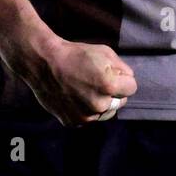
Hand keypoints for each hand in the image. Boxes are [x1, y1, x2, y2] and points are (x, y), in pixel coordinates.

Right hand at [23, 39, 138, 126]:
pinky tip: (76, 96)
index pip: (131, 88)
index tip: (112, 73)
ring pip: (104, 112)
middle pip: (119, 102)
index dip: (123, 79)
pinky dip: (85, 109)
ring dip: (100, 103)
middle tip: (96, 80)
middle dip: (113, 92)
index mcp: (109, 86)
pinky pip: (89, 118)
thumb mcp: (105, 52)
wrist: (44, 63)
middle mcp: (98, 105)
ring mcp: (85, 116)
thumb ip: (122, 68)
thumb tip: (128, 79)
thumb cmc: (76, 54)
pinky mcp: (73, 122)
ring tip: (85, 88)